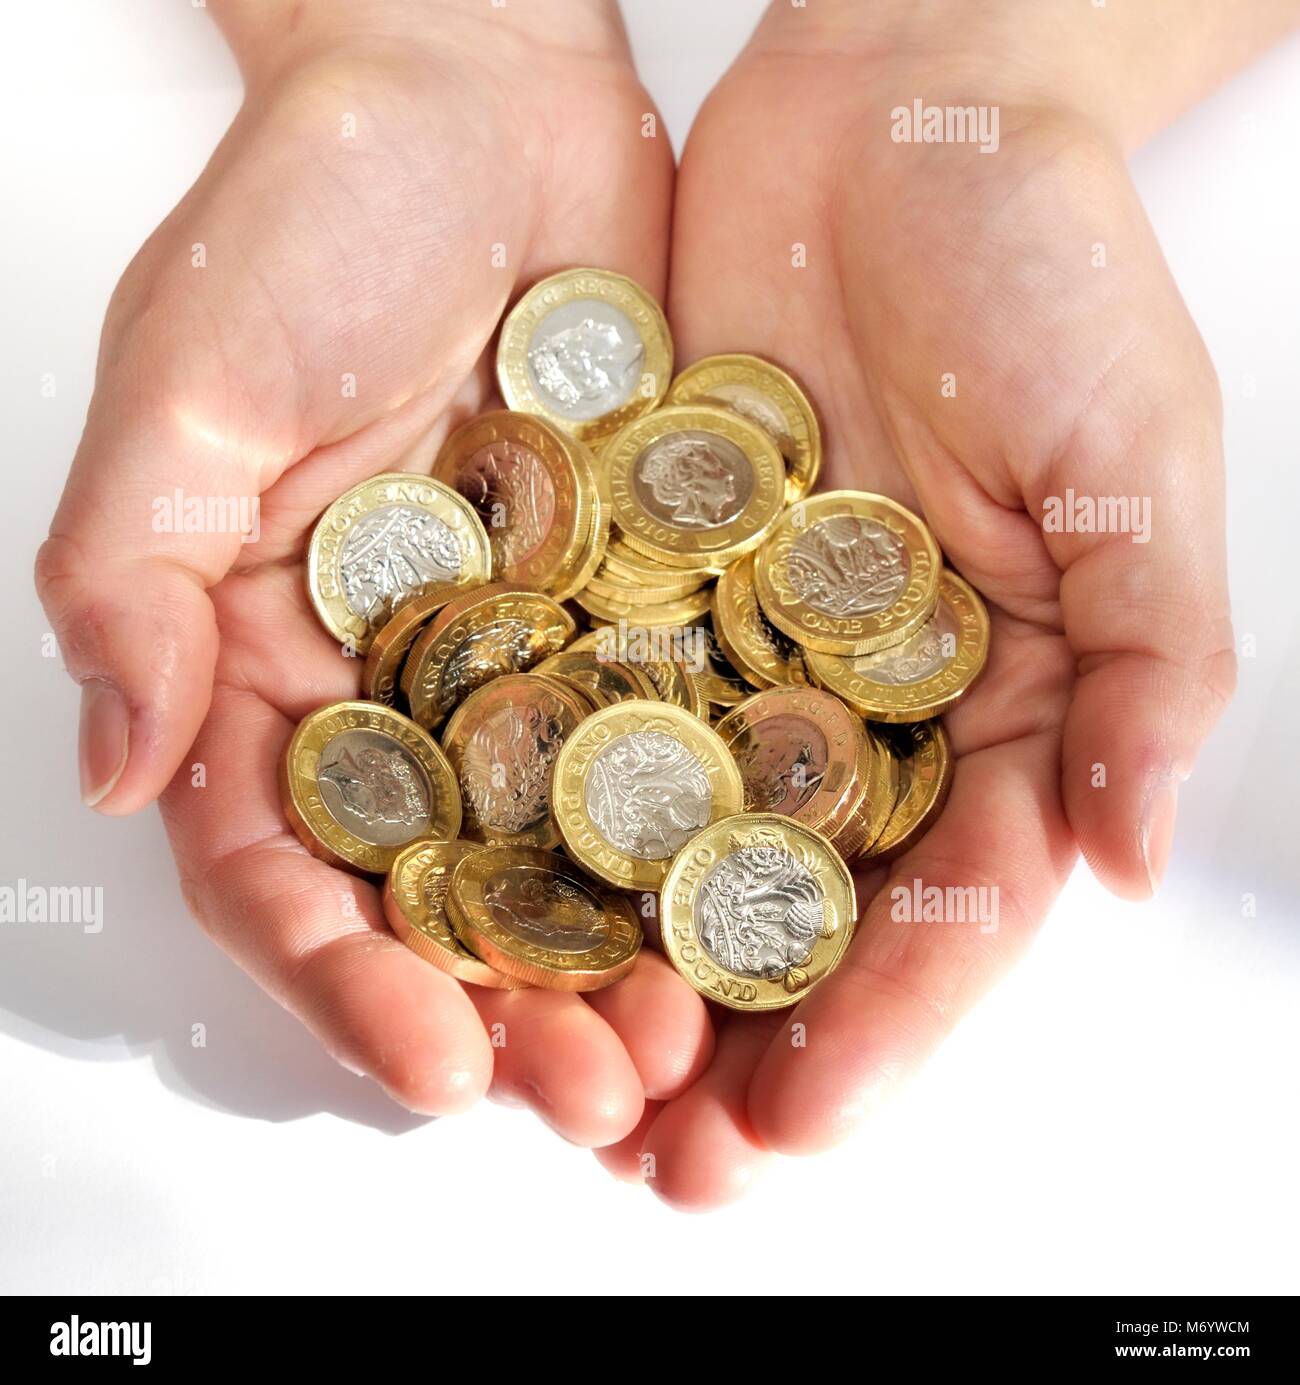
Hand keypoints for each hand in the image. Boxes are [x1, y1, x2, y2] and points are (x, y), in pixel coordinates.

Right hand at [34, 0, 713, 1137]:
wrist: (481, 92)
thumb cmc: (311, 214)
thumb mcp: (186, 390)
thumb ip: (133, 581)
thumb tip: (119, 770)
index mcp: (274, 660)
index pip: (290, 862)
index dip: (348, 978)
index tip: (431, 1062)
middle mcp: (406, 681)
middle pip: (447, 888)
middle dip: (511, 1007)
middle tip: (597, 1094)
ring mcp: (531, 653)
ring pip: (575, 845)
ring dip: (625, 956)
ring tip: (691, 1046)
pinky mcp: (644, 603)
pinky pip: (683, 737)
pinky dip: (716, 829)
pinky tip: (768, 905)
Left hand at [600, 0, 1240, 1206]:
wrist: (898, 116)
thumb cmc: (1045, 270)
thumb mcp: (1132, 461)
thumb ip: (1153, 661)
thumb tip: (1141, 856)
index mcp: (998, 706)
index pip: (946, 906)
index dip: (881, 1025)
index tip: (803, 1125)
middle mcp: (862, 705)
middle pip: (799, 914)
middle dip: (739, 1045)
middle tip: (664, 1167)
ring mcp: (743, 653)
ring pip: (681, 849)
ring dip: (630, 973)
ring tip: (566, 1091)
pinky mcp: (643, 583)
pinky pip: (588, 719)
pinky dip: (548, 818)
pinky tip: (499, 910)